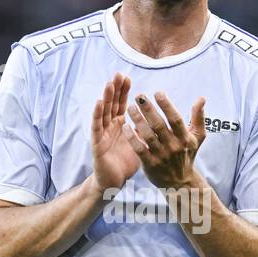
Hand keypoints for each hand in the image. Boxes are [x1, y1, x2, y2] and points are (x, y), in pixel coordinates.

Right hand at [92, 73, 140, 191]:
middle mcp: (110, 127)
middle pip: (112, 105)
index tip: (128, 78)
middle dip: (115, 90)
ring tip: (109, 84)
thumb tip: (161, 119)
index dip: (124, 92)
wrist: (114, 182)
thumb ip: (147, 130)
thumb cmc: (127, 163)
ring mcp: (102, 134)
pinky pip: (96, 127)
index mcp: (121, 126)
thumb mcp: (141, 143)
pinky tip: (99, 103)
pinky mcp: (97, 143)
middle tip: (118, 74)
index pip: (122, 105)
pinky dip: (97, 114)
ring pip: (103, 112)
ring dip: (106, 97)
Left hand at [125, 91, 205, 189]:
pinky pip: (139, 149)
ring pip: (148, 135)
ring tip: (130, 108)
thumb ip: (199, 117)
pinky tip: (126, 126)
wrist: (180, 182)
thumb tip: (202, 98)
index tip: (157, 93)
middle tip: (139, 96)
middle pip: (159, 125)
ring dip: (138, 120)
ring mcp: (161, 156)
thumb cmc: (187, 154)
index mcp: (184, 138)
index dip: (167, 105)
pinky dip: (132, 138)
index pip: (175, 119)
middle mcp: (173, 146)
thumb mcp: (197, 137)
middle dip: (148, 109)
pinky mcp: (150, 165)